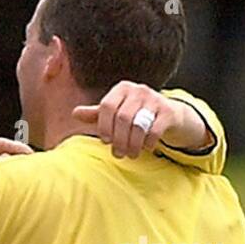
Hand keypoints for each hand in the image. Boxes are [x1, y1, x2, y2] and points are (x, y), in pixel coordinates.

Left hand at [73, 81, 210, 157]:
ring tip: (130, 155)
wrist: (169, 114)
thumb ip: (96, 114)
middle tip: (117, 154)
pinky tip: (147, 148)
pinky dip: (148, 143)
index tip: (105, 141)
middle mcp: (139, 89)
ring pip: (138, 125)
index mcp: (122, 88)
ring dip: (132, 144)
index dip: (103, 125)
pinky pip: (155, 130)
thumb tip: (74, 113)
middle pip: (122, 118)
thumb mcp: (114, 113)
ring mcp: (156, 98)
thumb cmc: (135, 114)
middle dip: (118, 140)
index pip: (107, 106)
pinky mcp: (169, 111)